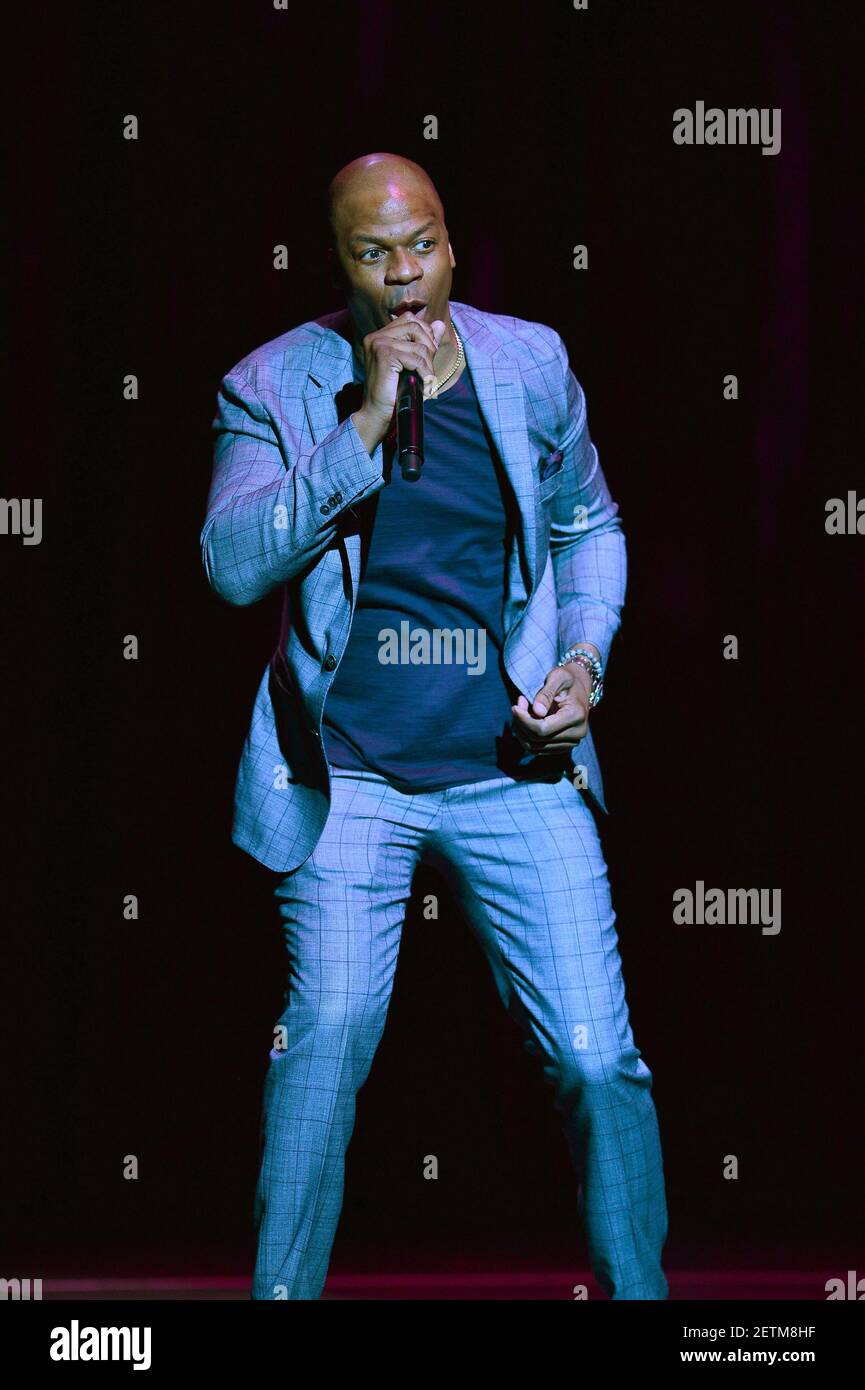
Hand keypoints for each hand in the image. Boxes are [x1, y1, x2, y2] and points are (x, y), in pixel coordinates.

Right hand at [352, 313, 446, 450]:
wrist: (376, 414)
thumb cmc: (393, 391)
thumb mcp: (412, 364)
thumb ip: (424, 342)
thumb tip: (440, 324)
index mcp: (379, 335)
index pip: (410, 319)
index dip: (425, 333)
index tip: (429, 355)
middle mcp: (376, 336)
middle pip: (415, 326)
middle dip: (429, 346)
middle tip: (428, 367)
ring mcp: (379, 344)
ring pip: (418, 345)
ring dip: (428, 364)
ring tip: (426, 379)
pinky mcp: (384, 355)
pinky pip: (416, 358)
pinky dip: (424, 372)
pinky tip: (423, 384)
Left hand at [511, 661, 591, 755]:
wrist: (580, 687)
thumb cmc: (567, 678)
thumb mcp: (557, 677)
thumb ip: (546, 693)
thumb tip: (537, 712)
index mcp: (576, 715)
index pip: (543, 729)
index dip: (524, 720)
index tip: (514, 707)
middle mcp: (577, 733)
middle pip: (537, 740)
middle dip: (521, 723)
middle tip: (518, 705)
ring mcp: (571, 743)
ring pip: (535, 747)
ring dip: (521, 731)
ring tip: (522, 711)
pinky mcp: (564, 747)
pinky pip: (538, 749)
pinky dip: (526, 736)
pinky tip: (527, 720)